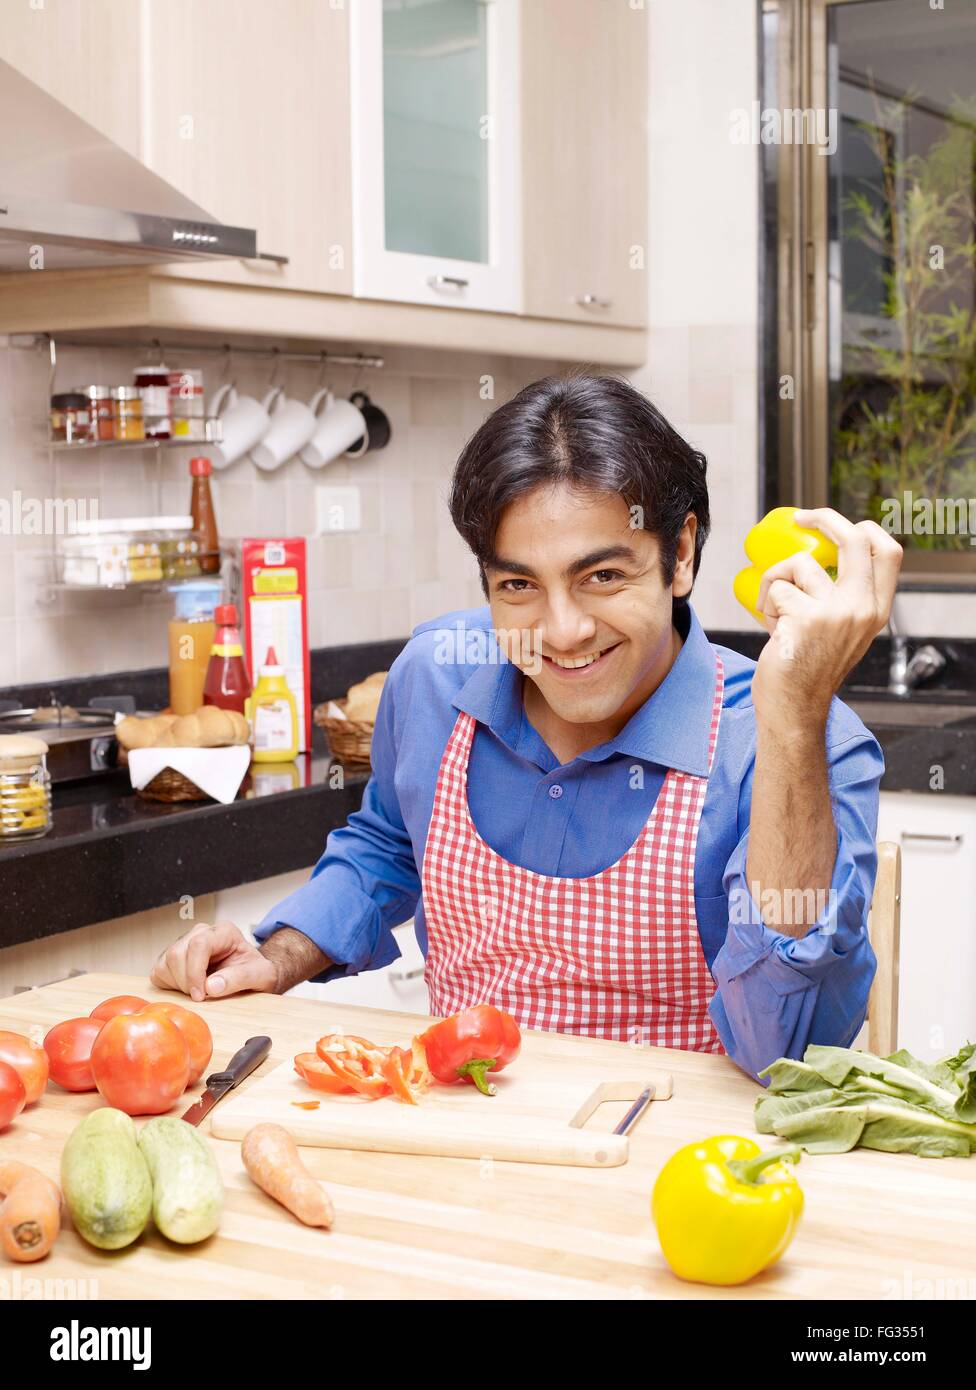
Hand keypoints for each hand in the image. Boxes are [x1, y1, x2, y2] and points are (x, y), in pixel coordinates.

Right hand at [150, 921, 277, 1001]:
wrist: (250, 975)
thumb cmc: (254, 972)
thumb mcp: (260, 976)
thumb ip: (240, 978)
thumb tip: (211, 986)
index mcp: (224, 932)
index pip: (199, 944)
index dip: (195, 971)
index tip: (201, 994)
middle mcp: (201, 932)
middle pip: (177, 953)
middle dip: (186, 981)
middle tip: (202, 996)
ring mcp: (184, 943)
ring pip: (165, 961)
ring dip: (178, 984)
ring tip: (198, 991)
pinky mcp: (171, 958)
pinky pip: (158, 971)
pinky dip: (168, 985)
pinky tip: (187, 988)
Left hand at [751, 508, 902, 727]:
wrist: (794, 707)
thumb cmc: (809, 668)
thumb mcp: (843, 631)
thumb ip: (846, 599)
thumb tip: (823, 557)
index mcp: (877, 610)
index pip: (888, 551)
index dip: (865, 527)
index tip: (838, 524)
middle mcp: (864, 608)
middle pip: (854, 538)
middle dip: (824, 518)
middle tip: (799, 518)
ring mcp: (838, 612)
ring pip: (799, 564)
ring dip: (776, 580)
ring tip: (775, 611)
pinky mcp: (807, 617)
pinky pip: (776, 587)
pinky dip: (765, 602)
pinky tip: (771, 628)